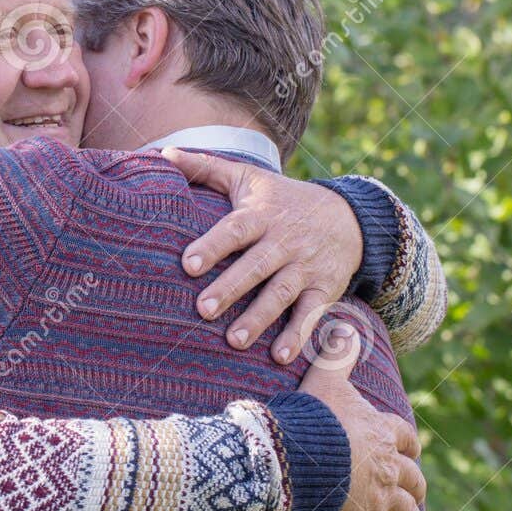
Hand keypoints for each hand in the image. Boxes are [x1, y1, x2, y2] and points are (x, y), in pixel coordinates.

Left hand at [162, 147, 362, 362]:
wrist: (348, 216)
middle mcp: (284, 241)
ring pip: (282, 293)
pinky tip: (280, 357)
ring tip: (233, 340)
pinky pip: (313, 314)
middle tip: (202, 310)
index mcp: (262, 215)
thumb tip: (163, 153)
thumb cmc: (281, 199)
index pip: (235, 230)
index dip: (212, 246)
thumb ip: (206, 167)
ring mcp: (306, 266)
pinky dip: (299, 336)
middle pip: (256, 266)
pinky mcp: (325, 288)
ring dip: (259, 318)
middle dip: (231, 288)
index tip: (187, 264)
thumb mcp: (248, 178)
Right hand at [296, 323, 423, 510]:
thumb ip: (336, 355)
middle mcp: (388, 466)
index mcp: (381, 432)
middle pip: (413, 478)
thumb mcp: (326, 379)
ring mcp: (380, 496)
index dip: (408, 443)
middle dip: (415, 487)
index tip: (410, 449)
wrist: (303, 455)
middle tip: (414, 496)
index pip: (404, 436)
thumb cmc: (315, 416)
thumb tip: (344, 325)